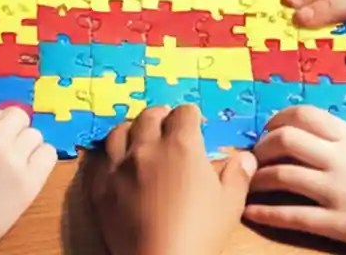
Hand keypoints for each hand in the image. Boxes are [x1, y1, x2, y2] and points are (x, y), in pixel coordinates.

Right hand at [0, 107, 56, 253]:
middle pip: (17, 116)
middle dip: (11, 128)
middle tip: (5, 146)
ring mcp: (16, 161)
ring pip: (35, 134)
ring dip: (26, 143)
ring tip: (16, 160)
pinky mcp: (31, 181)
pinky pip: (49, 154)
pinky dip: (41, 157)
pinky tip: (30, 168)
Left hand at [87, 105, 256, 254]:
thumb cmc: (200, 232)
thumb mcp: (230, 204)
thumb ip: (237, 175)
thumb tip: (246, 157)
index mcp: (182, 145)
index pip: (184, 114)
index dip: (191, 116)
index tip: (195, 122)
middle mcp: (147, 147)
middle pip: (149, 116)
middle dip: (161, 116)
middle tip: (167, 124)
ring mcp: (120, 165)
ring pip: (119, 131)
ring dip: (132, 129)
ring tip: (139, 136)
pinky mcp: (100, 185)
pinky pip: (100, 157)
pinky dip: (110, 154)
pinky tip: (116, 161)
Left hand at [246, 106, 345, 250]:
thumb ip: (337, 140)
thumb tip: (302, 134)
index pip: (301, 114)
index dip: (275, 120)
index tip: (266, 130)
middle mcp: (338, 158)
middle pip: (285, 140)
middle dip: (261, 147)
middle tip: (253, 158)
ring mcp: (335, 190)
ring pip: (282, 176)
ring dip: (257, 179)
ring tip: (248, 185)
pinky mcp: (336, 221)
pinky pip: (292, 215)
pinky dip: (265, 212)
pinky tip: (251, 212)